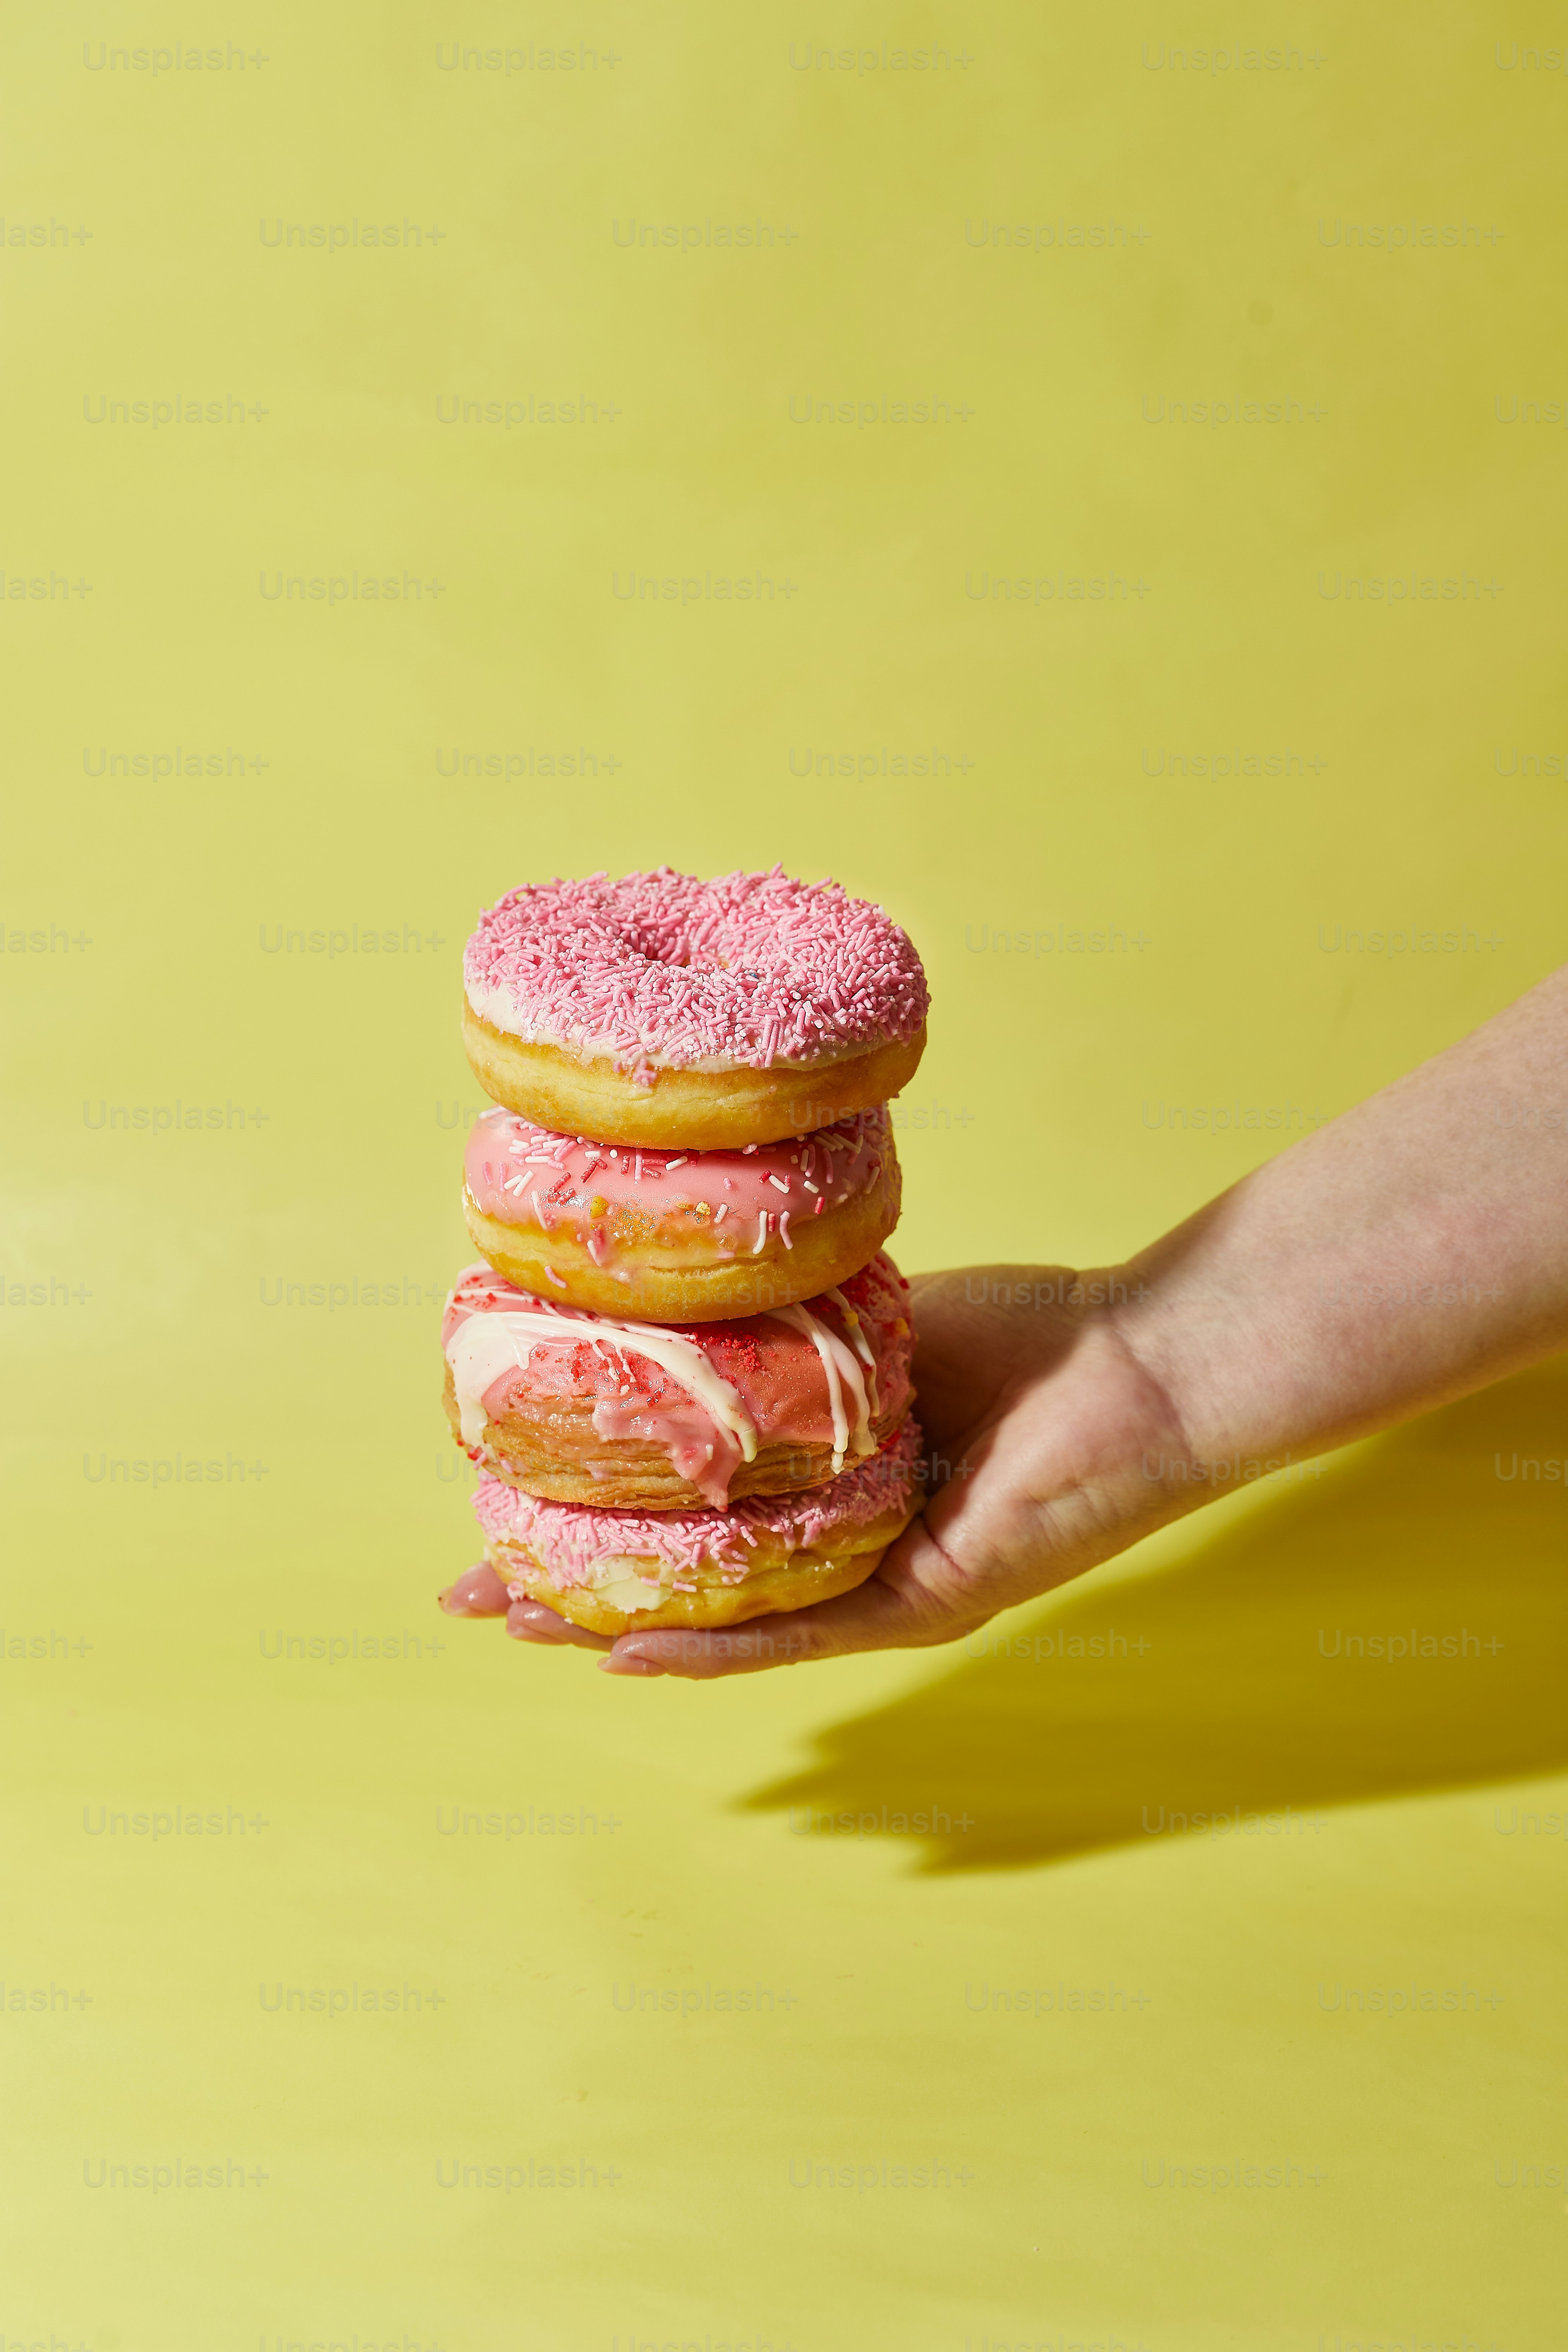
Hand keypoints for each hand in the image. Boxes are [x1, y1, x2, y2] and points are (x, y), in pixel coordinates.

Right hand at [476, 1267, 1202, 1680]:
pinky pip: (799, 1635)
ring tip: (522, 1626)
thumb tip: (679, 1305)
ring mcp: (875, 1586)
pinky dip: (711, 1646)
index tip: (502, 1506)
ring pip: (723, 1625)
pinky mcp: (919, 1604)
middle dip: (577, 1587)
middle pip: (686, 1583)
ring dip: (614, 1628)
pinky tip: (629, 1650)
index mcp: (823, 1486)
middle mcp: (840, 1550)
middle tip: (478, 1595)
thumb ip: (788, 1341)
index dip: (596, 1514)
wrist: (1137, 1364)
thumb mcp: (871, 1329)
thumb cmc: (1026, 1336)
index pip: (691, 1513)